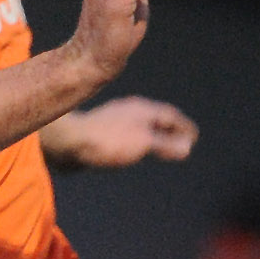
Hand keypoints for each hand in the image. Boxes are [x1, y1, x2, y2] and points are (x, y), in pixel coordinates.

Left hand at [47, 95, 198, 171]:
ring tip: (157, 144)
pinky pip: (125, 134)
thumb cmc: (106, 141)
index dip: (184, 127)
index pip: (170, 116)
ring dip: (152, 133)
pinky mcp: (98, 132)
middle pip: (155, 118)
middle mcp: (128, 111)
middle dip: (169, 128)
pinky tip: (127, 149)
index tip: (193, 136)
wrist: (66, 143)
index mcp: (142, 110)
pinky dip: (136, 140)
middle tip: (180, 139)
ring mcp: (112, 120)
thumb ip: (165, 145)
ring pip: (138, 125)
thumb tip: (187, 147)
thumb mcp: (142, 144)